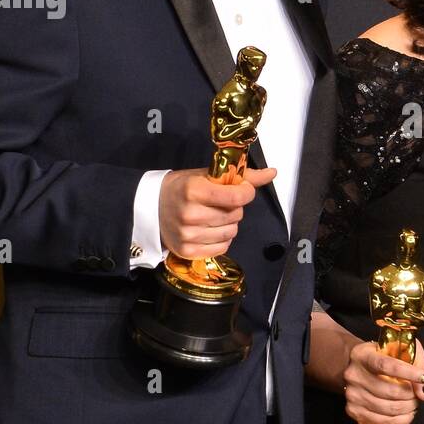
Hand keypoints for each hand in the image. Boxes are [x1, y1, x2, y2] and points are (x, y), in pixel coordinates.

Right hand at [158, 165, 276, 258]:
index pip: (238, 196)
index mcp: (195, 190)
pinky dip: (222, 240)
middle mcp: (191, 213)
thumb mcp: (208, 175)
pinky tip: (210, 230)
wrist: (151, 207)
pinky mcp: (188, 250)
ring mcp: (188, 234)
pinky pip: (222, 248)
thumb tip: (273, 173)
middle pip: (236, 215)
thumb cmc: (183, 188)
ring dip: (229, 224)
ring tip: (213, 217)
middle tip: (219, 203)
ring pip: (231, 232)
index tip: (241, 190)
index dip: (246, 192)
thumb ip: (242, 175)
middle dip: (235, 208)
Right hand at [342, 338, 423, 423]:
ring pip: (388, 409)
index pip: (387, 366)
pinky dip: (400, 420)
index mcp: (363, 355)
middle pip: (390, 391)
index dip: (409, 373)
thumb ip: (418, 364)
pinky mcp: (353, 411)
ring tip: (412, 403)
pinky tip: (405, 413)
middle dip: (411, 395)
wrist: (358, 367)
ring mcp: (352, 395)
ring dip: (408, 408)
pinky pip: (382, 422)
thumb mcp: (401, 348)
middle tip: (418, 394)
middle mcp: (354, 375)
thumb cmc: (383, 356)